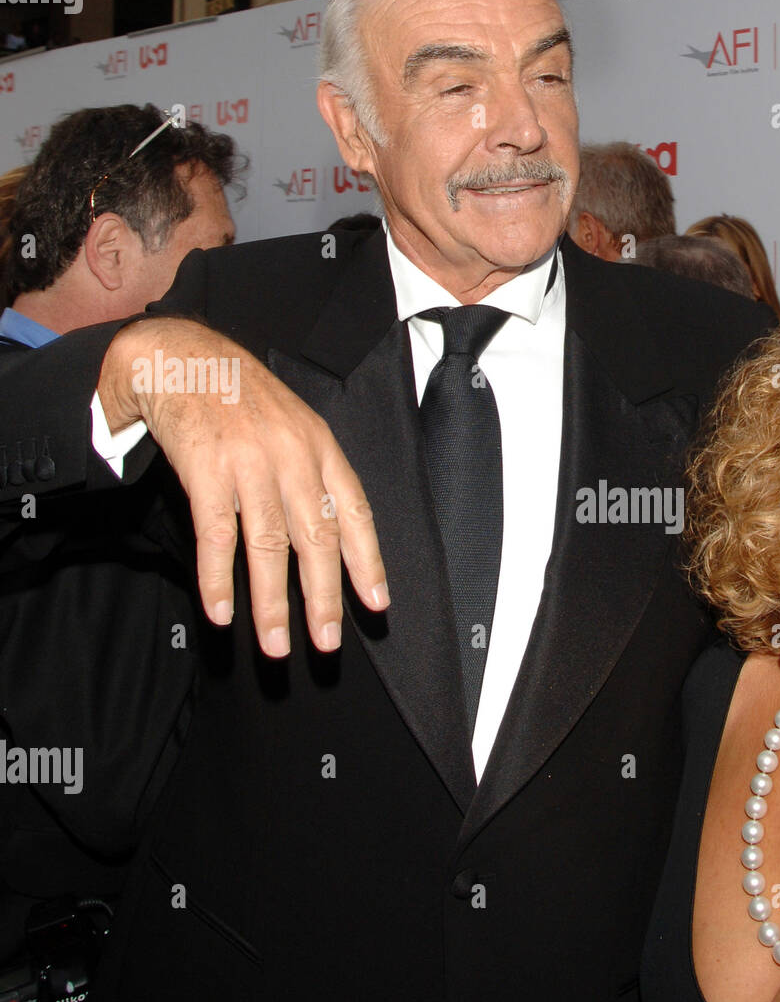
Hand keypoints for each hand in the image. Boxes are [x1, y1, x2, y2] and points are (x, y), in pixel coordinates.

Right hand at [99, 316, 388, 655]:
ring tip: (275, 645)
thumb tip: (332, 539)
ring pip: (268, 547)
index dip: (367, 562)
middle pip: (315, 539)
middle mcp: (293, 457)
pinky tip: (222, 612)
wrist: (180, 356)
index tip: (376, 604)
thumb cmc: (242, 399)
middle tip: (326, 643)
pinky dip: (218, 579)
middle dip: (323, 599)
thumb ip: (313, 475)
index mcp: (321, 448)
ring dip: (271, 604)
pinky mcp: (205, 469)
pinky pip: (216, 536)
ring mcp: (249, 463)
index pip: (354, 513)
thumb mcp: (295, 426)